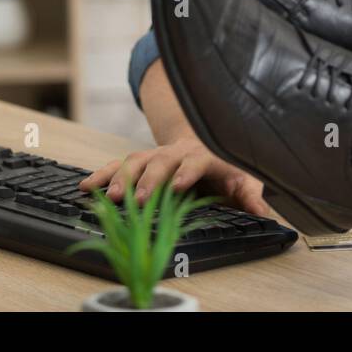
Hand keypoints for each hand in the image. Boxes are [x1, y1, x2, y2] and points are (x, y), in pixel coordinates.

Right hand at [78, 136, 269, 216]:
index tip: (178, 186)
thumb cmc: (223, 163)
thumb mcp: (241, 175)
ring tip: (109, 196)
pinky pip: (118, 164)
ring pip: (136, 160)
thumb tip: (265, 212)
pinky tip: (86, 186)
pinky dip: (101, 174)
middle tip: (136, 199)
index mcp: (203, 154)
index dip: (187, 172)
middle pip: (160, 161)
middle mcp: (176, 151)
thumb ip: (250, 194)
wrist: (204, 139)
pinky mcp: (140, 161)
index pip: (195, 161)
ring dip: (121, 177)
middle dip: (148, 179)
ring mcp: (155, 154)